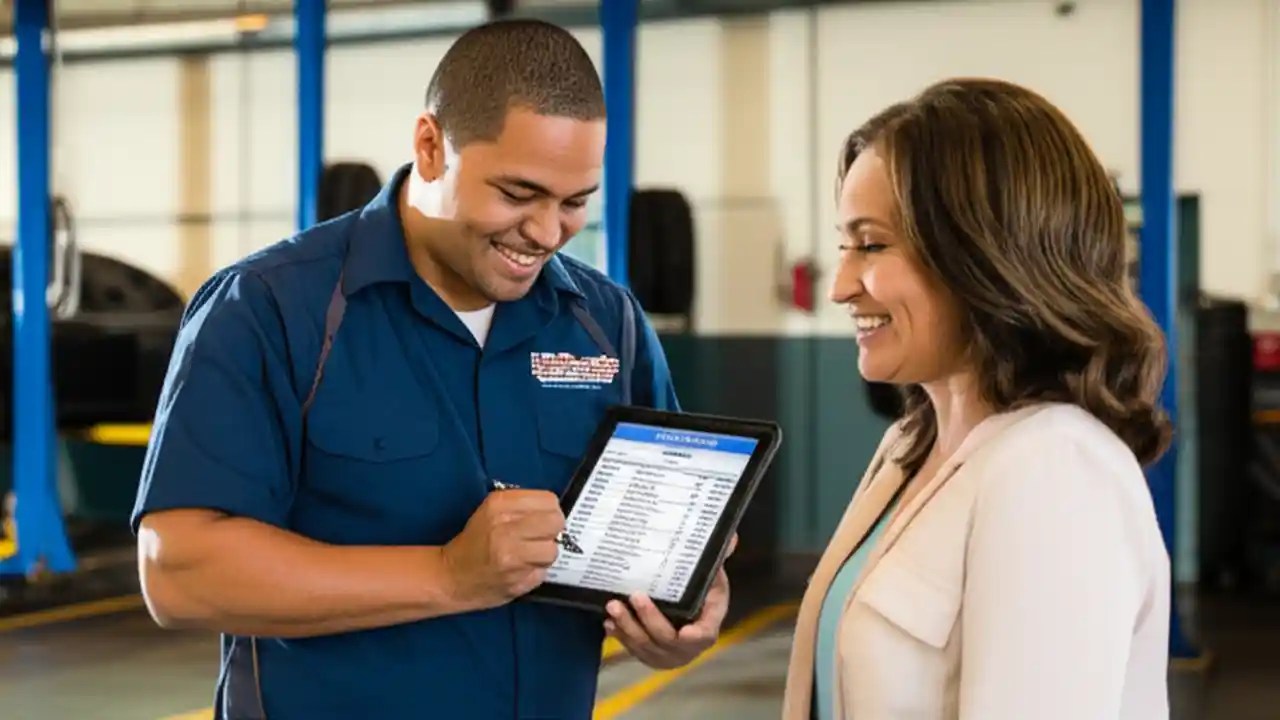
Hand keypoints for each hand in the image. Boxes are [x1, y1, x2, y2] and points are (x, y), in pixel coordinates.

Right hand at [440, 489, 564, 610]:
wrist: (450, 577)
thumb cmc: (473, 543)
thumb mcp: (490, 511)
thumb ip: (520, 506)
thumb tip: (553, 510)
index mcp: (499, 505)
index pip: (549, 500)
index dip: (549, 510)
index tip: (542, 518)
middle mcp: (506, 528)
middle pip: (555, 522)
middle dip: (551, 530)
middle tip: (540, 536)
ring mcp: (512, 557)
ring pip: (552, 550)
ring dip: (544, 554)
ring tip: (527, 555)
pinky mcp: (517, 581)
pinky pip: (543, 572)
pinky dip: (535, 571)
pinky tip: (520, 569)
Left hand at [604, 534, 735, 668]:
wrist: (685, 612)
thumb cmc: (700, 592)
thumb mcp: (711, 576)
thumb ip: (717, 558)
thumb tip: (731, 537)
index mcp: (708, 624)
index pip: (706, 634)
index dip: (697, 636)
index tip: (685, 632)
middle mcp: (688, 646)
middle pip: (669, 640)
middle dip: (650, 620)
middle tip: (634, 596)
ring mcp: (667, 654)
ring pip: (646, 647)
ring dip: (629, 628)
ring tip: (612, 606)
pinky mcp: (648, 654)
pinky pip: (632, 649)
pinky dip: (621, 636)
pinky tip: (610, 622)